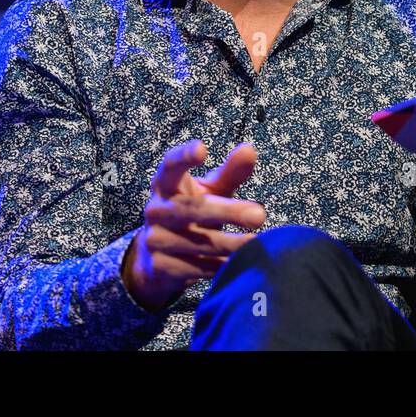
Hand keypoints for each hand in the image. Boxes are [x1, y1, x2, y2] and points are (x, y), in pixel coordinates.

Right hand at [122, 139, 266, 312]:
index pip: (170, 165)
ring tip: (257, 243)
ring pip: (199, 242)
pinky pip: (198, 268)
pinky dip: (222, 267)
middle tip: (259, 215)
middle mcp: (156, 210)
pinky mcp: (161, 267)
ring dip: (232, 244)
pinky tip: (242, 265)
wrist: (156, 257)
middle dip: (228, 212)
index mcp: (165, 184)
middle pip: (193, 209)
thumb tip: (249, 149)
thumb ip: (229, 173)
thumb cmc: (192, 211)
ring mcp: (156, 240)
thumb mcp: (209, 191)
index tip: (202, 148)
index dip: (183, 156)